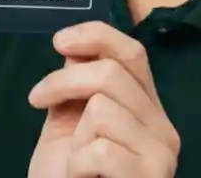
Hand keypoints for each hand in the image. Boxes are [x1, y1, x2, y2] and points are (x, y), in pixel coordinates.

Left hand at [27, 21, 180, 177]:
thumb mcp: (67, 129)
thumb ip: (76, 91)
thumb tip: (75, 49)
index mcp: (146, 110)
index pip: (133, 54)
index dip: (97, 37)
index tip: (59, 41)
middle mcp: (163, 128)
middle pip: (113, 73)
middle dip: (63, 81)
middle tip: (36, 99)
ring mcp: (160, 154)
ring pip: (104, 108)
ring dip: (74, 137)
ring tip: (77, 165)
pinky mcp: (150, 176)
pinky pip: (101, 148)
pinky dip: (78, 165)